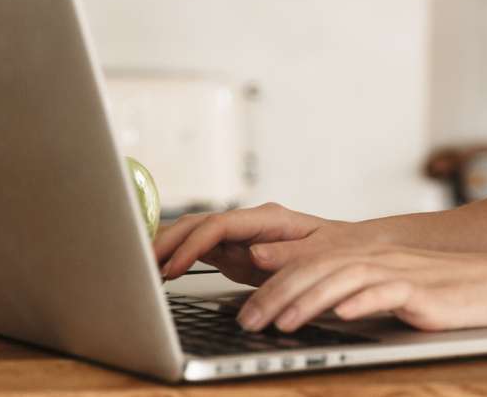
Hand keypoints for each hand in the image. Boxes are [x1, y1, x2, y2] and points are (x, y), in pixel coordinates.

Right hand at [152, 202, 374, 286]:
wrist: (345, 252)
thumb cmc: (335, 251)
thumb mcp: (319, 255)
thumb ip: (286, 255)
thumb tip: (255, 252)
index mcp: (269, 218)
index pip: (221, 224)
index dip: (194, 244)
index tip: (175, 266)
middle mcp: (249, 221)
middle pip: (200, 222)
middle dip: (169, 240)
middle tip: (142, 264)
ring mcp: (239, 234)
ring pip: (194, 231)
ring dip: (167, 245)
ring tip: (141, 266)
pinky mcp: (233, 249)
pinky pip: (198, 247)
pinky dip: (176, 255)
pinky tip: (159, 269)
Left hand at [233, 243, 486, 334]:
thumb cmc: (447, 294)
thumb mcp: (394, 295)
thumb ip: (358, 299)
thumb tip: (317, 315)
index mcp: (366, 258)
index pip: (309, 266)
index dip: (271, 284)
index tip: (242, 308)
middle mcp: (377, 259)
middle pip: (315, 270)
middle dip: (274, 295)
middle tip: (246, 322)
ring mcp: (399, 273)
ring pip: (341, 279)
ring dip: (305, 301)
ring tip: (279, 324)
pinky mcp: (421, 291)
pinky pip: (385, 292)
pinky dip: (359, 303)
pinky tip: (340, 316)